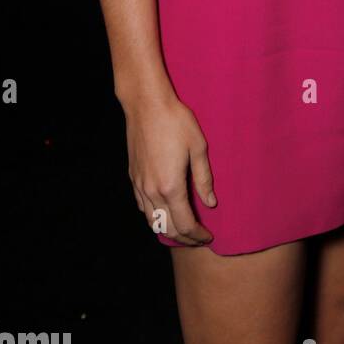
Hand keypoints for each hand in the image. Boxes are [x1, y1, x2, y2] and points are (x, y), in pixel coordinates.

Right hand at [123, 88, 215, 245]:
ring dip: (168, 230)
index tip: (208, 237)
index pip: (185, 224)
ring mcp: (140, 185)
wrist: (147, 105)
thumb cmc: (176, 122)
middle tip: (199, 238)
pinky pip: (142, 207)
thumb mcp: (198, 148)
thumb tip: (210, 203)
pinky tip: (165, 211)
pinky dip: (154, 217)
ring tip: (184, 229)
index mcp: (171, 186)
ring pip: (151, 221)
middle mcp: (152, 191)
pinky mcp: (133, 177)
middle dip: (184, 238)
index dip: (197, 235)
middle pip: (167, 228)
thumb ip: (204, 179)